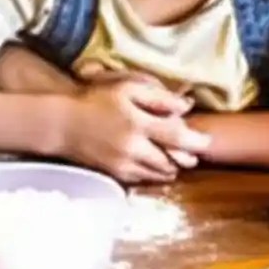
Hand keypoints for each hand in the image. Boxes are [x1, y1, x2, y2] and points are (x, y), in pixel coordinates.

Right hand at [76, 61, 199, 168]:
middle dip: (186, 158)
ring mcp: (124, 165)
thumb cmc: (95, 100)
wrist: (62, 124)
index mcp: (138, 124)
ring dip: (171, 167)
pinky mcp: (116, 175)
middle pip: (172, 161)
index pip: (178, 137)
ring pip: (159, 174)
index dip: (197, 141)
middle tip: (191, 151)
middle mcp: (134, 148)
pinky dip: (153, 173)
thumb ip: (158, 97)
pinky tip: (152, 162)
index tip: (207, 141)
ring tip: (173, 156)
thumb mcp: (127, 89)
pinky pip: (144, 179)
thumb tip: (187, 105)